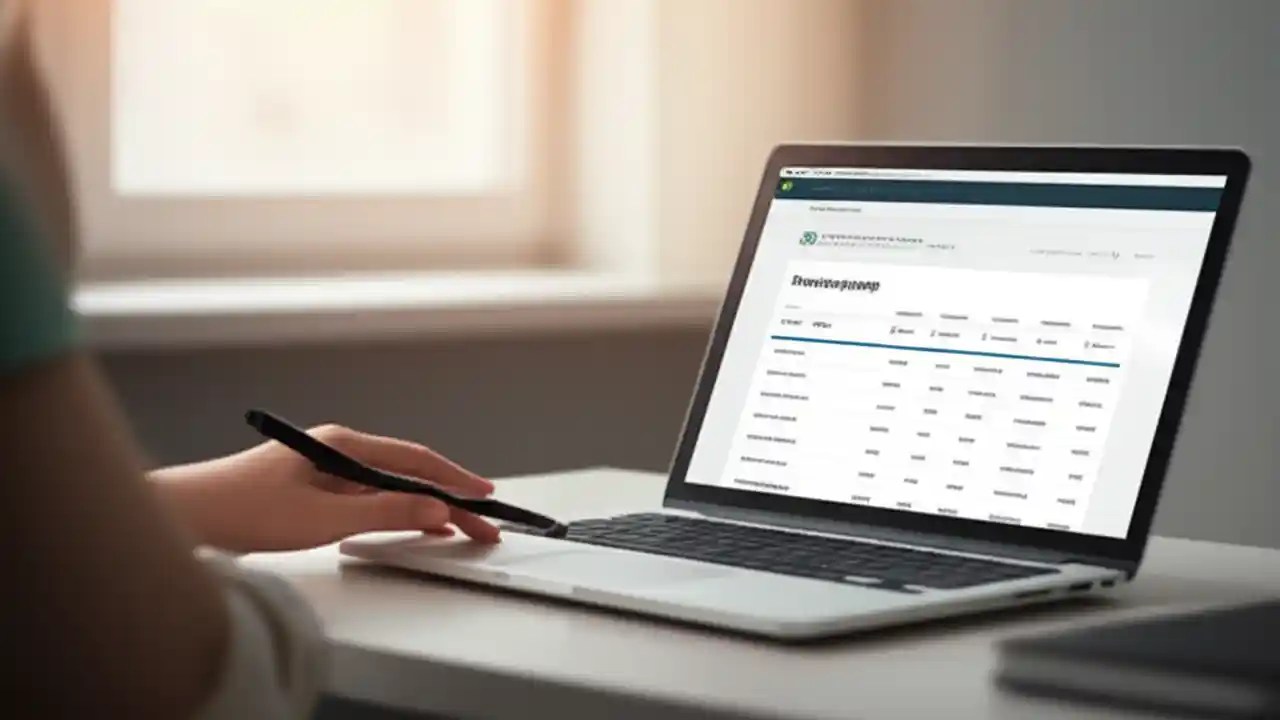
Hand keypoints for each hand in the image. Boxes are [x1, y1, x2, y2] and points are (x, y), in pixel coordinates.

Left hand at [152, 424, 500, 551]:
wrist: (188, 515)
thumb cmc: (242, 508)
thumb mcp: (323, 517)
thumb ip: (384, 511)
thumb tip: (433, 508)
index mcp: (342, 444)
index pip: (414, 459)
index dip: (455, 478)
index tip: (485, 495)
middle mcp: (338, 451)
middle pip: (408, 472)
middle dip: (449, 497)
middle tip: (483, 523)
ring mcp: (327, 471)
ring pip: (392, 486)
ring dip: (427, 506)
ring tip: (460, 528)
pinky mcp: (316, 492)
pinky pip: (371, 498)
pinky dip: (400, 511)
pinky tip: (415, 524)